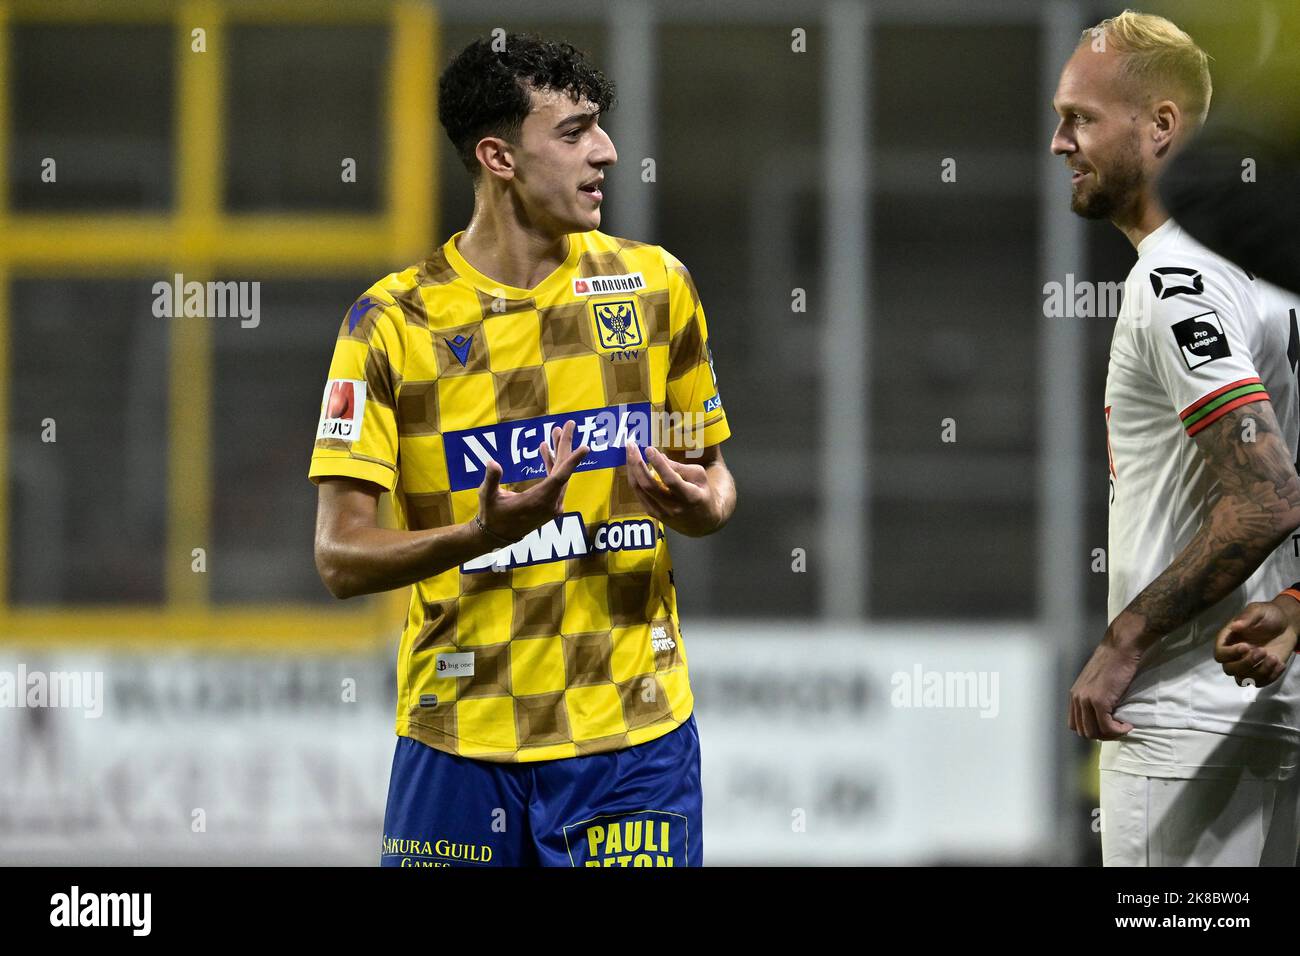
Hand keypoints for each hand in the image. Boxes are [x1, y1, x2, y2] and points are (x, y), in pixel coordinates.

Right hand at [475, 420, 589, 542]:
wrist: (497, 535)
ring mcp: (552, 505)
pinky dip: (551, 465)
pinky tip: (545, 450)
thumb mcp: (487, 496)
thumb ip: (491, 479)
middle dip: (565, 446)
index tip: (585, 447)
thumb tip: (492, 463)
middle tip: (569, 425)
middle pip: (563, 470)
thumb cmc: (492, 515)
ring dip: (558, 453)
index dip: (573, 461)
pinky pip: (555, 481)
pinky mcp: (550, 505)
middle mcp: (550, 503)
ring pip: (560, 475)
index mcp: (538, 500)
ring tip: (555, 432)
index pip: (560, 477)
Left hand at [624, 441, 719, 535]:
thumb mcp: (699, 477)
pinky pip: (639, 494)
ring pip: (639, 490)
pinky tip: (633, 466)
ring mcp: (661, 513)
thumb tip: (658, 456)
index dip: (659, 464)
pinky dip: (634, 478)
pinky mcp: (653, 514)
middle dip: (637, 463)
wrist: (701, 523)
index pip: (671, 480)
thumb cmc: (702, 494)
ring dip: (631, 469)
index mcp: (690, 497)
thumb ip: (679, 467)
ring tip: (630, 452)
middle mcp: (673, 507)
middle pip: (648, 485)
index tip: (649, 449)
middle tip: (632, 445)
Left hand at [1067, 633, 1142, 739]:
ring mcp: (1086, 700)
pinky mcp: (1099, 701)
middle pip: (1083, 732)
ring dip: (1111, 735)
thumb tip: (1101, 716)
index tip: (1107, 728)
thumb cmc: (1113, 663)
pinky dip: (1118, 730)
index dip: (1091, 730)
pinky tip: (1127, 725)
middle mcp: (1077, 698)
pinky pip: (1107, 726)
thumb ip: (1093, 698)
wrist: (1120, 649)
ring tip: (1123, 727)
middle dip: (1102, 736)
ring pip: (1094, 732)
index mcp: (1074, 695)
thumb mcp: (1096, 683)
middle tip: (1117, 730)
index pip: (1075, 724)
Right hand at [1214, 599, 1297, 688]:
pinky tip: (1280, 663)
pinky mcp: (1261, 672)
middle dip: (1246, 664)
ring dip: (1259, 672)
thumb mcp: (1257, 611)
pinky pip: (1260, 683)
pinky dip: (1271, 676)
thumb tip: (1234, 626)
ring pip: (1243, 680)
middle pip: (1229, 670)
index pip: (1220, 654)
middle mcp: (1234, 655)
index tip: (1246, 646)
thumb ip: (1246, 618)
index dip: (1230, 654)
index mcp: (1228, 640)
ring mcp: (1247, 666)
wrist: (1287, 624)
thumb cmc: (1268, 615)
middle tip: (1263, 651)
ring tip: (1274, 658)